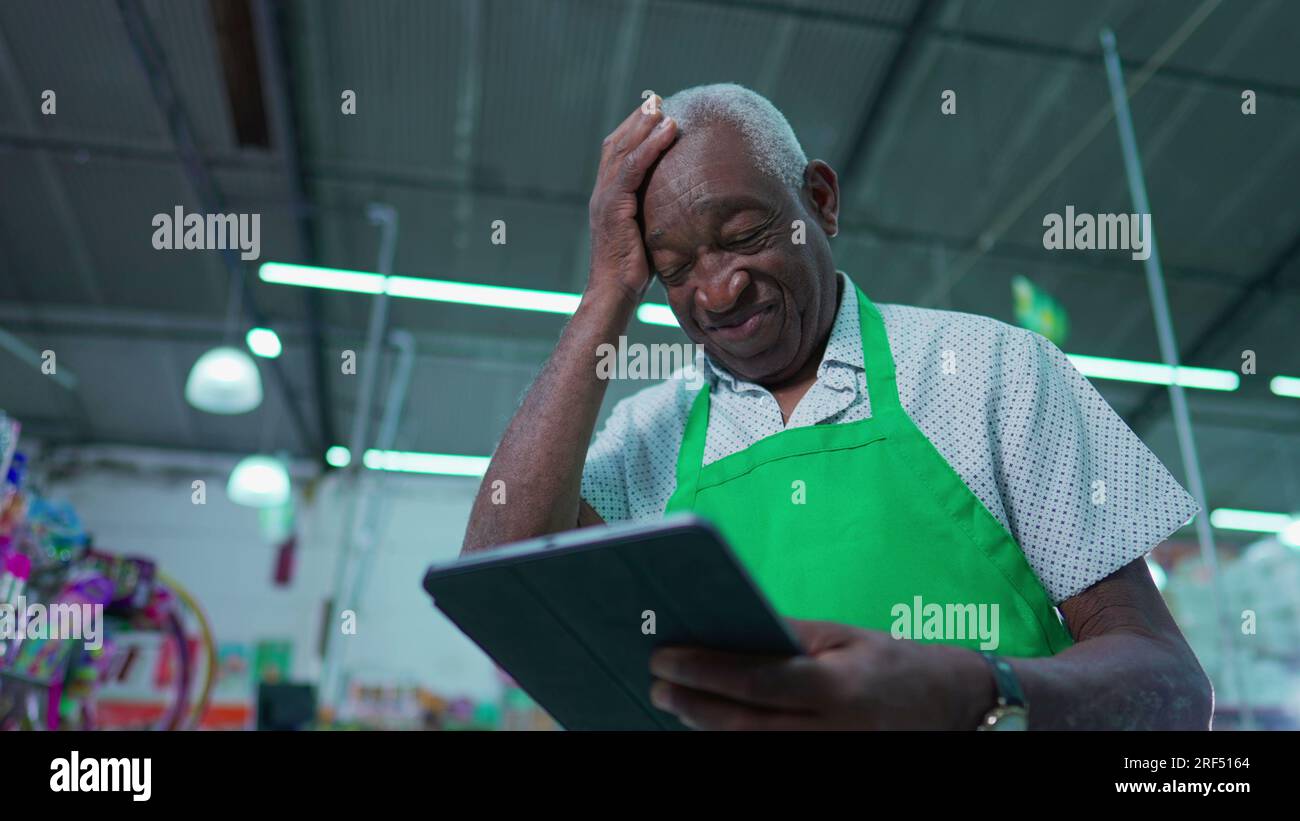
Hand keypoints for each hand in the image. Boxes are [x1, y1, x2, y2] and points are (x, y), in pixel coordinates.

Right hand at [586, 98, 677, 308]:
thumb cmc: (634, 272)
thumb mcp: (649, 234)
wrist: (614, 293)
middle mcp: (602, 193)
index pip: (617, 154)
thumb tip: (684, 206)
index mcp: (608, 198)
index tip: (654, 113)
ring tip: (663, 104)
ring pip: (622, 149)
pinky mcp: (613, 206)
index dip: (633, 131)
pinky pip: (632, 168)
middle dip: (637, 119)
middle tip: (657, 98)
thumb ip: (657, 214)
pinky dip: (650, 146)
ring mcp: (604, 198)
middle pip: (616, 143)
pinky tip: (668, 130)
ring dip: (644, 124)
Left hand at [649, 619, 993, 729]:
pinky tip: (713, 727)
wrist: (956, 710)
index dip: (703, 670)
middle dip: (691, 706)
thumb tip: (728, 627)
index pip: (754, 680)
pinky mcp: (829, 771)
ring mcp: (830, 758)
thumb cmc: (894, 664)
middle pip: (742, 726)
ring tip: (675, 704)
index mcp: (836, 687)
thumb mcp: (846, 636)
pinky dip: (737, 744)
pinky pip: (773, 760)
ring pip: (750, 751)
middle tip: (656, 686)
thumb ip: (788, 635)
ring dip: (707, 729)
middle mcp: (832, 732)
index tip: (664, 658)